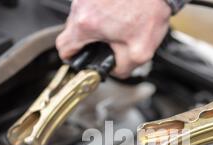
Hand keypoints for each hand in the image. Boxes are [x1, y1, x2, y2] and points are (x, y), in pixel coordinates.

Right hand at [56, 0, 170, 77]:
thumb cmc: (149, 10)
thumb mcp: (139, 52)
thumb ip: (122, 69)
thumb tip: (114, 70)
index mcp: (87, 25)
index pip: (63, 47)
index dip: (71, 58)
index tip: (79, 59)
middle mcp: (82, 6)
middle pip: (72, 32)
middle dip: (86, 42)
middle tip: (104, 45)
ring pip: (81, 17)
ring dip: (95, 26)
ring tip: (116, 28)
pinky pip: (92, 5)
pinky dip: (102, 12)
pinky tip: (119, 15)